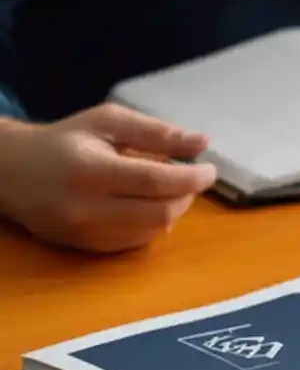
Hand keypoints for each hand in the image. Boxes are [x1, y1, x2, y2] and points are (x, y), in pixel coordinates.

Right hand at [0, 104, 216, 252]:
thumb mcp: (107, 122)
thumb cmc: (65, 140)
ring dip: (173, 210)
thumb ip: (156, 132)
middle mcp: (86, 207)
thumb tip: (201, 143)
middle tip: (190, 179)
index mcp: (90, 170)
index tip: (209, 170)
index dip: (190, 178)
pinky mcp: (87, 248)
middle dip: (186, 196)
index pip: (154, 180)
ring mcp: (86, 232)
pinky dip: (153, 224)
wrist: (12, 172)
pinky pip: (136, 242)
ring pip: (152, 231)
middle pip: (159, 213)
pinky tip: (146, 205)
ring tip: (167, 188)